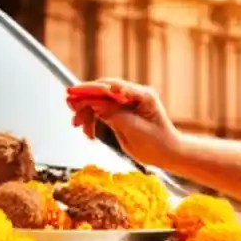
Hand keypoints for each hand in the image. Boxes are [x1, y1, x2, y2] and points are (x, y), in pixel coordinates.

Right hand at [65, 78, 181, 166]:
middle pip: (101, 90)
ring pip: (98, 100)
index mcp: (142, 96)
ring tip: (80, 127)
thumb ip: (114, 115)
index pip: (111, 87)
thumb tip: (94, 103)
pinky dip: (91, 118)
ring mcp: (127, 102)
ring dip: (86, 112)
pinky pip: (101, 109)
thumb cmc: (158, 144)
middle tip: (71, 113)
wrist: (168, 153)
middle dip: (83, 101)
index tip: (73, 92)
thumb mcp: (135, 131)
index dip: (89, 89)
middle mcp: (134, 95)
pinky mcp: (121, 110)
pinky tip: (88, 131)